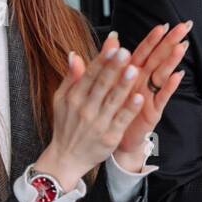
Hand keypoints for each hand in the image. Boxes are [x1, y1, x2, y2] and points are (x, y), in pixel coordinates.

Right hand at [36, 34, 145, 188]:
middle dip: (114, 67)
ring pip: (113, 100)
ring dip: (124, 85)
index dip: (103, 58)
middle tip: (125, 51)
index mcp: (75, 96)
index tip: (113, 43)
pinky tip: (140, 97)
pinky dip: (130, 109)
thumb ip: (70, 77)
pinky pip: (122, 120)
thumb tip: (74, 54)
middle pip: (102, 84)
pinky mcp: (110, 136)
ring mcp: (98, 123)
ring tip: (134, 69)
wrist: (66, 158)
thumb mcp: (61, 100)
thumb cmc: (66, 125)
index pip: (90, 73)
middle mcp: (86, 108)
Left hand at [114, 21, 191, 170]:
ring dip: (173, 60)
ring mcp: (151, 94)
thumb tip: (112, 36)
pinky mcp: (153, 110)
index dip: (153, 39)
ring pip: (163, 73)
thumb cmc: (114, 108)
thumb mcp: (109, 82)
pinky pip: (162, 96)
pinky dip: (170, 86)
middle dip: (171, 42)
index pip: (145, 51)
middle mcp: (144, 81)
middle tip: (184, 27)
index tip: (162, 25)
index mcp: (133, 73)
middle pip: (159, 57)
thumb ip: (109, 59)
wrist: (115, 137)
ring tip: (182, 46)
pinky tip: (178, 76)